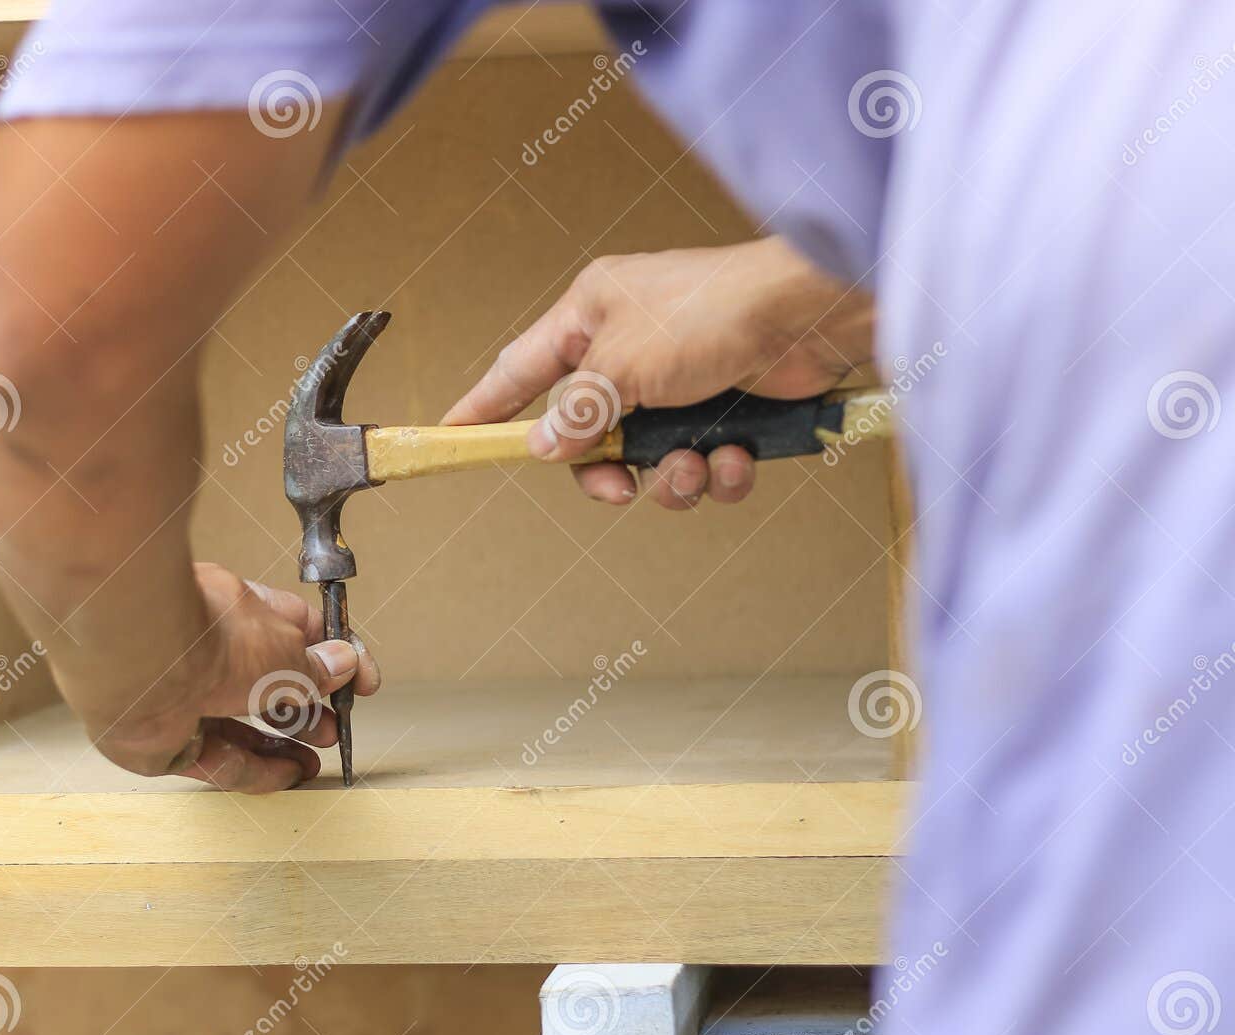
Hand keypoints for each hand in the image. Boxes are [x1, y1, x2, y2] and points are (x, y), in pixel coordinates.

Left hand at [87, 563, 379, 792]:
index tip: (360, 679)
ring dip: (283, 742)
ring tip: (317, 756)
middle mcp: (206, 651)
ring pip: (240, 726)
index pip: (291, 632)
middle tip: (335, 724)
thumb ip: (313, 666)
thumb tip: (342, 665)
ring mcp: (181, 696)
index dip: (329, 657)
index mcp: (236, 612)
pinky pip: (218, 759)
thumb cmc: (209, 632)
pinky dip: (257, 768)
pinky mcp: (164, 740)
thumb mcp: (285, 650)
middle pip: (264, 684)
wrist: (142, 659)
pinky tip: (288, 773)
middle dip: (305, 707)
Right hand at [443, 237, 872, 508]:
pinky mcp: (727, 411)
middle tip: (622, 488)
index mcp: (593, 316)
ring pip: (649, 461)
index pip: (521, 368)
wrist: (814, 317)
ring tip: (696, 467)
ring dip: (673, 480)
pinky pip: (702, 465)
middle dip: (609, 471)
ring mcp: (682, 383)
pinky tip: (738, 457)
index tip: (452, 435)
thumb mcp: (625, 361)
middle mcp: (632, 349)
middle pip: (590, 436)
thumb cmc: (714, 312)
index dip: (486, 407)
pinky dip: (719, 473)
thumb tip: (545, 445)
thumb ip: (579, 409)